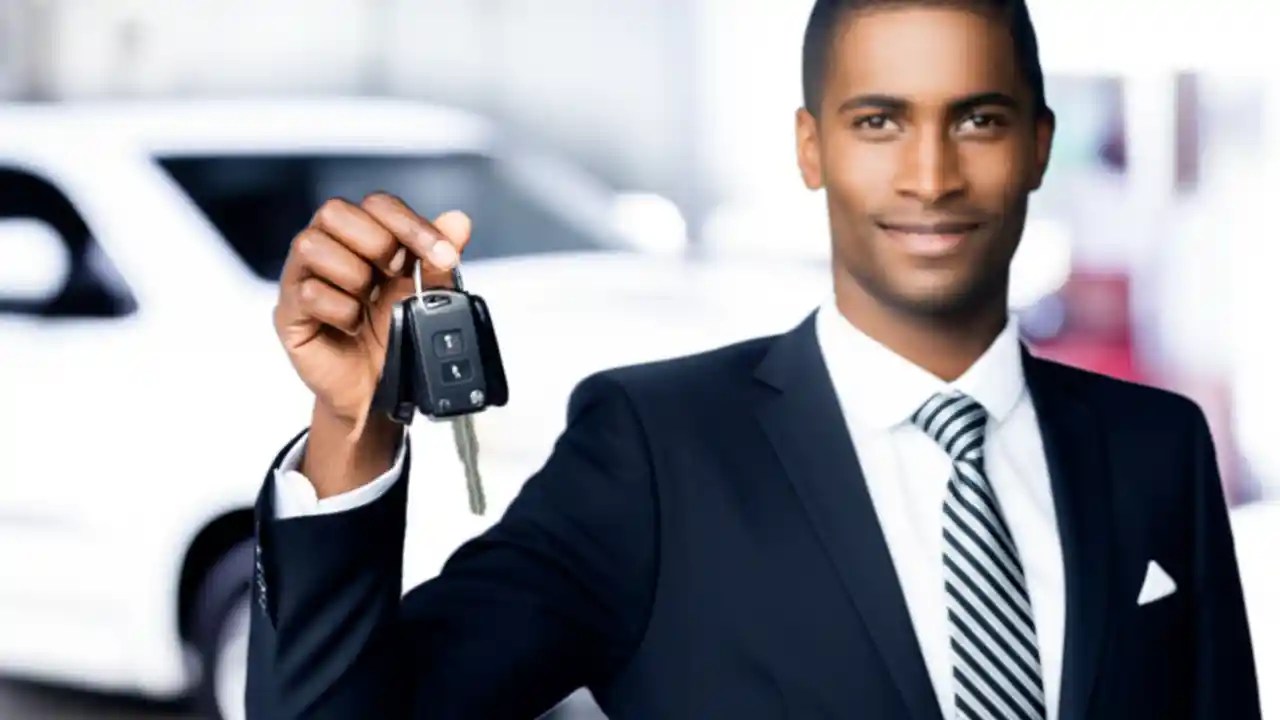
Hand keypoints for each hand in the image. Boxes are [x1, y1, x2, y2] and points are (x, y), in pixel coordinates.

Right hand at [274, 193, 470, 439]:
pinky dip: (340, 309)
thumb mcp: (427, 296)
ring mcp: (303, 278)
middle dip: (376, 242)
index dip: (410, 224)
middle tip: (394, 275)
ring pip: (311, 245)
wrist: (377, 390)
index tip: (442, 254)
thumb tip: (459, 222)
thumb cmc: (394, 337)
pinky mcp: (289, 312)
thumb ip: (440, 259)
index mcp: (363, 238)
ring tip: (368, 303)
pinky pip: (307, 292)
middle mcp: (330, 250)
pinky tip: (353, 325)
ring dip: (353, 274)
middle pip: (335, 212)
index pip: (377, 204)